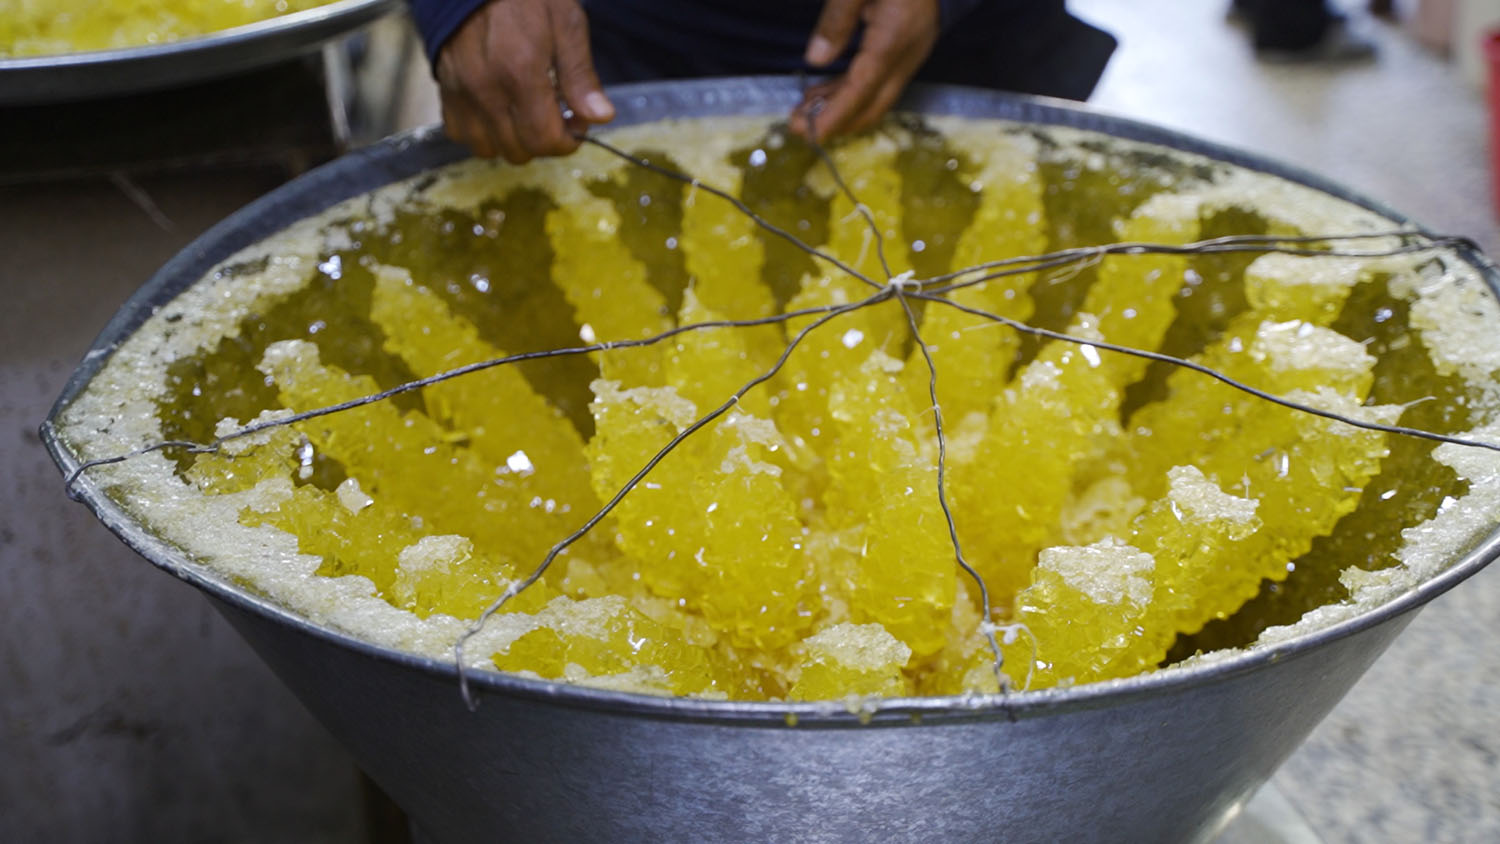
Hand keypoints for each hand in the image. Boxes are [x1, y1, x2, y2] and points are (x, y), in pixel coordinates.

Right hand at [436, 0, 615, 161]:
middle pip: (518, 151)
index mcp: (520, 73)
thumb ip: (580, 74)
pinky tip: (497, 110)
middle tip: (553, 115)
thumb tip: (600, 117)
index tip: (576, 121)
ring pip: (487, 148)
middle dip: (543, 141)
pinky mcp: (444, 89)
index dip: (568, 140)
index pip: (545, 140)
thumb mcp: (565, 21)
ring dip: (511, 140)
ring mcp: (461, 92)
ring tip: (525, 114)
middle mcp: (486, 90)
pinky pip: (461, 133)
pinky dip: (481, 132)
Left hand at [791, 0, 940, 140]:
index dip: (834, 116)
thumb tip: (817, 60)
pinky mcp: (905, 50)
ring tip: (803, 112)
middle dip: (835, 123)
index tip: (809, 133)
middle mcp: (906, 56)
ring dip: (840, 109)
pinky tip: (824, 92)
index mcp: (893, 40)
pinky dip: (850, 92)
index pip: (861, 90)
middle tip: (797, 126)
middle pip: (872, 106)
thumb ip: (837, 18)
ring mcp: (909, 55)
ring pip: (875, 98)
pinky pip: (878, 82)